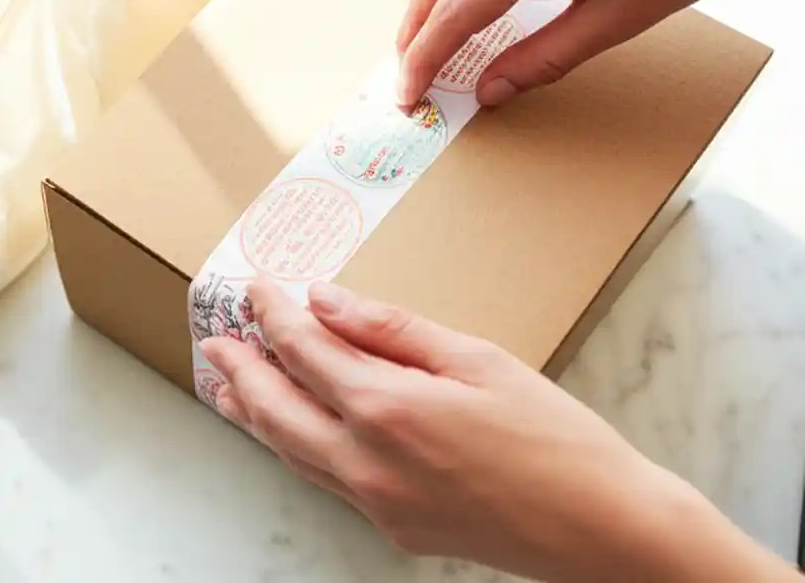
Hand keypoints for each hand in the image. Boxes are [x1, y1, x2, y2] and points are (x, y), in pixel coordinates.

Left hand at [200, 280, 796, 581]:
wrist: (602, 530)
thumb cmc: (554, 438)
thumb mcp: (478, 360)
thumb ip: (391, 329)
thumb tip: (324, 300)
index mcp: (388, 409)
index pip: (304, 350)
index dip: (273, 314)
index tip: (258, 287)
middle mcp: (367, 463)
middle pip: (276, 409)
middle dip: (240, 370)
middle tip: (216, 341)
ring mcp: (375, 504)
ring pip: (290, 452)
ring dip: (255, 414)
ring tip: (230, 388)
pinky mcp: (392, 528)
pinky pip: (324, 479)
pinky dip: (295, 447)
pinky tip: (294, 432)